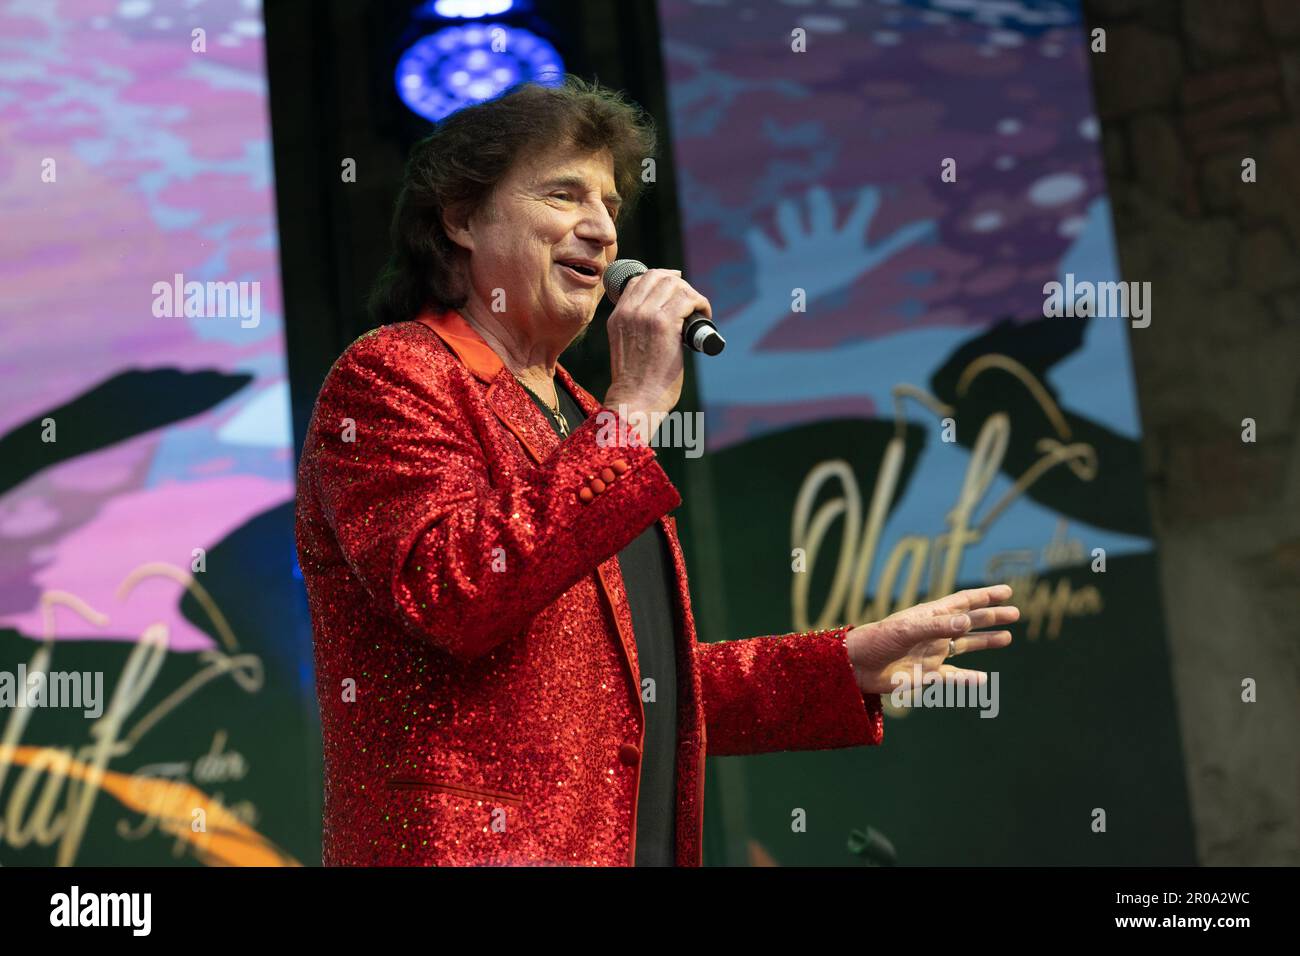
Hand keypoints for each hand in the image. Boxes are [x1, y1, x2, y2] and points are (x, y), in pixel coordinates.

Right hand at [603, 269, 709, 438]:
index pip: (639, 280)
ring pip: (674, 285)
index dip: (661, 280)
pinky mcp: (665, 325)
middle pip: (658, 276)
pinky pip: (688, 299)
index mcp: (617, 316)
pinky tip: (704, 317)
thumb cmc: (636, 383)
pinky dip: (700, 304)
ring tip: (699, 311)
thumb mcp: (625, 347)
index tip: (677, 290)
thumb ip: (636, 329)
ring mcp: (645, 315)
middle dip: (679, 285)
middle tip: (691, 303)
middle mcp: (629, 311)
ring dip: (692, 295)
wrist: (635, 401)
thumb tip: (663, 320)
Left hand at [845, 585, 1018, 695]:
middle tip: (1016, 613)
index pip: (963, 602)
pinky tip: (984, 679)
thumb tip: (968, 621)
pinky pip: (953, 677)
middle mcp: (934, 632)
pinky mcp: (926, 675)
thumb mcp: (907, 629)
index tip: (1007, 592)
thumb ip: (937, 626)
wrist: (855, 666)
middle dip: (992, 616)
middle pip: (969, 621)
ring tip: (1007, 637)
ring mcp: (931, 653)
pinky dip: (969, 678)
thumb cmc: (877, 640)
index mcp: (930, 615)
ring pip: (965, 645)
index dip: (985, 596)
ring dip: (985, 641)